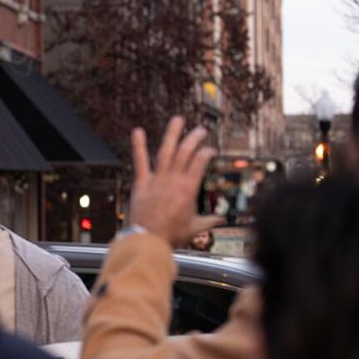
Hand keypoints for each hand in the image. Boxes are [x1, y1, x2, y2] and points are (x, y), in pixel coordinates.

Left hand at [127, 117, 219, 247]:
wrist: (148, 239)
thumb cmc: (171, 235)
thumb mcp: (195, 228)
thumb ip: (209, 221)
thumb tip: (221, 220)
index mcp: (188, 189)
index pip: (200, 163)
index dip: (206, 153)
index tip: (210, 150)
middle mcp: (173, 180)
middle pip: (186, 153)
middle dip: (194, 139)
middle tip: (200, 130)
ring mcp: (157, 179)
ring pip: (166, 151)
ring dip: (172, 134)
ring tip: (178, 119)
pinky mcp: (142, 183)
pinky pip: (140, 161)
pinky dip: (138, 145)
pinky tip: (137, 131)